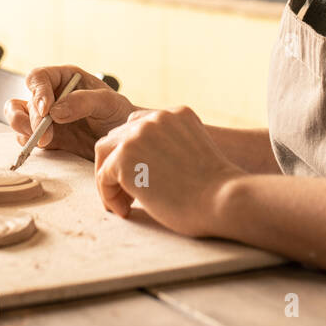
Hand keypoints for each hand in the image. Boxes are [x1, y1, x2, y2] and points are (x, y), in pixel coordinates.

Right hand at [4, 65, 136, 160]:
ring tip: (41, 141)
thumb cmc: (119, 114)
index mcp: (64, 78)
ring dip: (23, 129)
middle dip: (31, 118)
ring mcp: (46, 117)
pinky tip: (45, 147)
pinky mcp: (47, 137)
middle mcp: (50, 96)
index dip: (38, 92)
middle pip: (24, 100)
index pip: (39, 78)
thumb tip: (55, 111)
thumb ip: (83, 101)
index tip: (46, 110)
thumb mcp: (109, 102)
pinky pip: (26, 137)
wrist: (123, 141)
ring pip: (17, 118)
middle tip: (45, 135)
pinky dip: (29, 143)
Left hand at [93, 105, 243, 236]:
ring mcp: (139, 134)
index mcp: (177, 114)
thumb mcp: (194, 153)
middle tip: (130, 196)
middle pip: (119, 136)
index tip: (146, 182)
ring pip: (105, 152)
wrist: (222, 200)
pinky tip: (126, 211)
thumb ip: (171, 147)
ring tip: (122, 203)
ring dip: (109, 179)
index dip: (137, 155)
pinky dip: (109, 196)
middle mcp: (157, 117)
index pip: (141, 127)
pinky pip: (103, 176)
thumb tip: (143, 165)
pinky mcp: (125, 157)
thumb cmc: (215, 190)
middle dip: (119, 166)